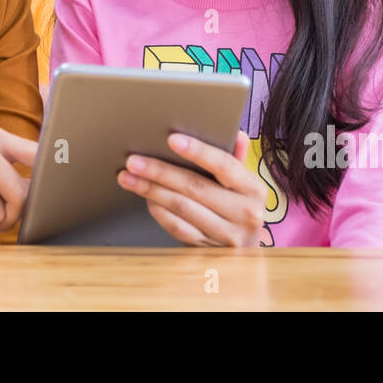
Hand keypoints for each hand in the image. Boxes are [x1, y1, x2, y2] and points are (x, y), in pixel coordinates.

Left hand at [116, 130, 266, 246]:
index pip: (225, 165)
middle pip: (196, 187)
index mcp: (254, 189)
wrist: (242, 250)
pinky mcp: (208, 248)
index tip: (172, 139)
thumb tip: (235, 133)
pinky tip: (145, 197)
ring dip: (151, 190)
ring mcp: (227, 235)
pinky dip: (158, 211)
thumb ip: (235, 158)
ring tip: (128, 177)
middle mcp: (245, 213)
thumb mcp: (243, 183)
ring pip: (181, 207)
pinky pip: (177, 227)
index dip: (198, 151)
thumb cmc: (238, 206)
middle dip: (160, 171)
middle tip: (134, 161)